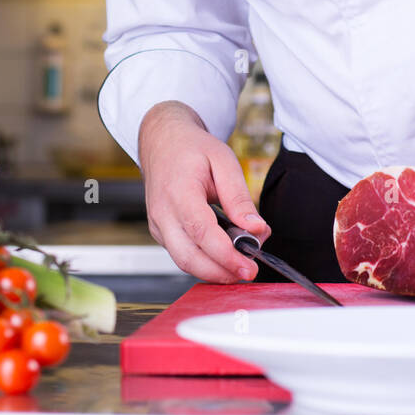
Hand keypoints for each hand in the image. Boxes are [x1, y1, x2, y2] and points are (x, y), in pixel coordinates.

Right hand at [138, 100, 270, 281]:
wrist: (163, 142)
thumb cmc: (192, 149)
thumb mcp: (224, 161)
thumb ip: (239, 197)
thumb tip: (256, 229)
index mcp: (179, 192)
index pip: (202, 233)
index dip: (226, 255)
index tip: (249, 267)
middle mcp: (163, 213)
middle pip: (189, 257)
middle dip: (221, 272)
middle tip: (249, 273)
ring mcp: (158, 225)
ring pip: (183, 261)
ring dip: (214, 271)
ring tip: (241, 265)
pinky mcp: (160, 232)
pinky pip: (181, 255)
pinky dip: (204, 262)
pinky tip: (224, 257)